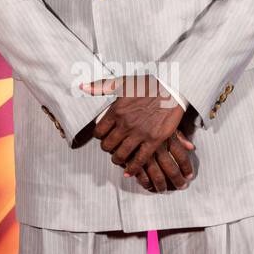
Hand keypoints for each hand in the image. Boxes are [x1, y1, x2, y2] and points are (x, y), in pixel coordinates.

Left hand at [80, 73, 195, 187]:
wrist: (172, 87)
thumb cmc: (148, 84)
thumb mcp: (122, 82)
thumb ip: (101, 86)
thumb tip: (82, 87)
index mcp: (116, 110)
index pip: (99, 132)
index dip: (99, 137)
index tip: (103, 137)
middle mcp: (125, 123)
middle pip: (108, 146)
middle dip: (107, 149)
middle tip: (111, 149)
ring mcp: (140, 133)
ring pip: (121, 155)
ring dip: (118, 160)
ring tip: (119, 160)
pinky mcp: (154, 140)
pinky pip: (140, 159)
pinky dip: (133, 168)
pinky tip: (130, 172)